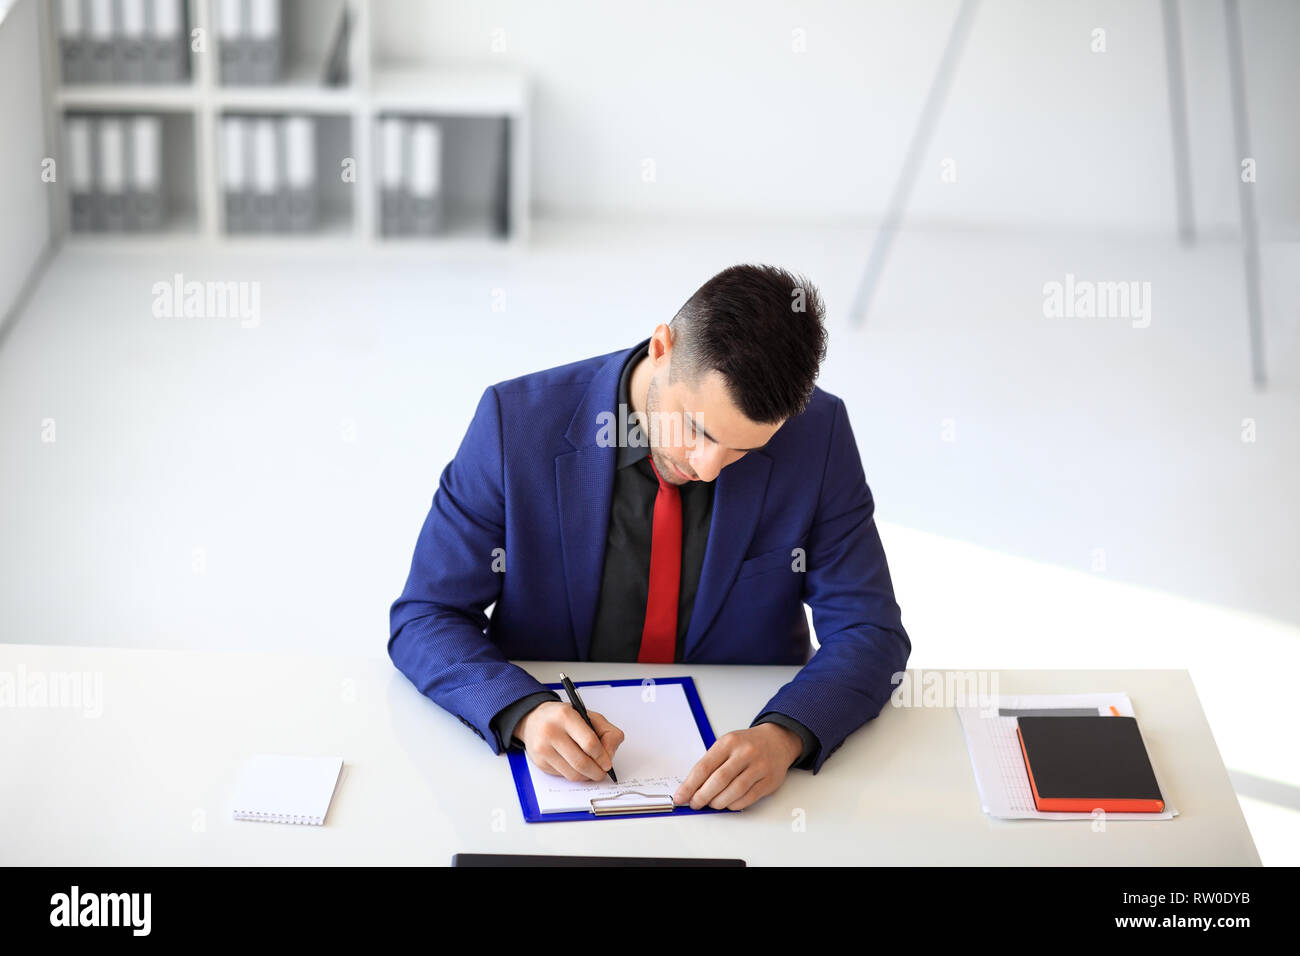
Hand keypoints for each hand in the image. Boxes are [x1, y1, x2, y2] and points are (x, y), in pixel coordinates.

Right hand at [514, 701, 624, 781]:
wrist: (534, 719)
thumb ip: (607, 733)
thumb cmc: (564, 718)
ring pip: (572, 774)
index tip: (607, 763)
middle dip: (596, 772)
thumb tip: (609, 757)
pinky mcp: (539, 762)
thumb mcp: (590, 716)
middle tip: (602, 772)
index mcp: (566, 716)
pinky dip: (574, 775)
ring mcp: (543, 748)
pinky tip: (576, 766)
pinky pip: (563, 776)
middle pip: (581, 762)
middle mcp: (551, 731)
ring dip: (586, 777)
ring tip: (592, 771)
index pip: (589, 743)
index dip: (602, 757)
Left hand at [673, 723, 802, 810]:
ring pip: (734, 791)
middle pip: (719, 780)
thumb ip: (711, 763)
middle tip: (694, 803)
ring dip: (718, 802)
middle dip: (702, 796)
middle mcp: (744, 753)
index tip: (680, 796)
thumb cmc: (747, 745)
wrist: (777, 741)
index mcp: (729, 742)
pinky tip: (727, 803)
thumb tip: (691, 788)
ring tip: (711, 804)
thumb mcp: (727, 744)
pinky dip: (734, 804)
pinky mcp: (769, 781)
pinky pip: (748, 798)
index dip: (689, 785)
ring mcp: (759, 767)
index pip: (704, 767)